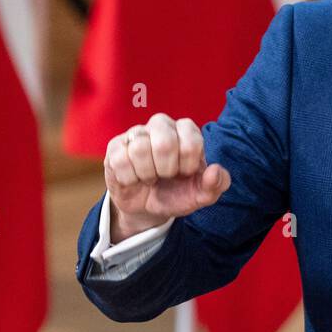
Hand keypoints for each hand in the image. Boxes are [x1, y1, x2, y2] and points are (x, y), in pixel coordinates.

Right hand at [104, 113, 229, 243]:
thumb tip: (215, 171)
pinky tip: (133, 178)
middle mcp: (162, 124)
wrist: (146, 207)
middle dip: (166, 170)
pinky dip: (129, 178)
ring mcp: (136, 133)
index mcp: (187, 131)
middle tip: (165, 176)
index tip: (185, 173)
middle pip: (164, 143)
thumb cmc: (176, 193)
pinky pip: (120, 160)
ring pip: (139, 149)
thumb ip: (216, 185)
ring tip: (149, 177)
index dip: (188, 166)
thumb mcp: (200, 195)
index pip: (191, 142)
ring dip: (146, 174)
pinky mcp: (115, 145)